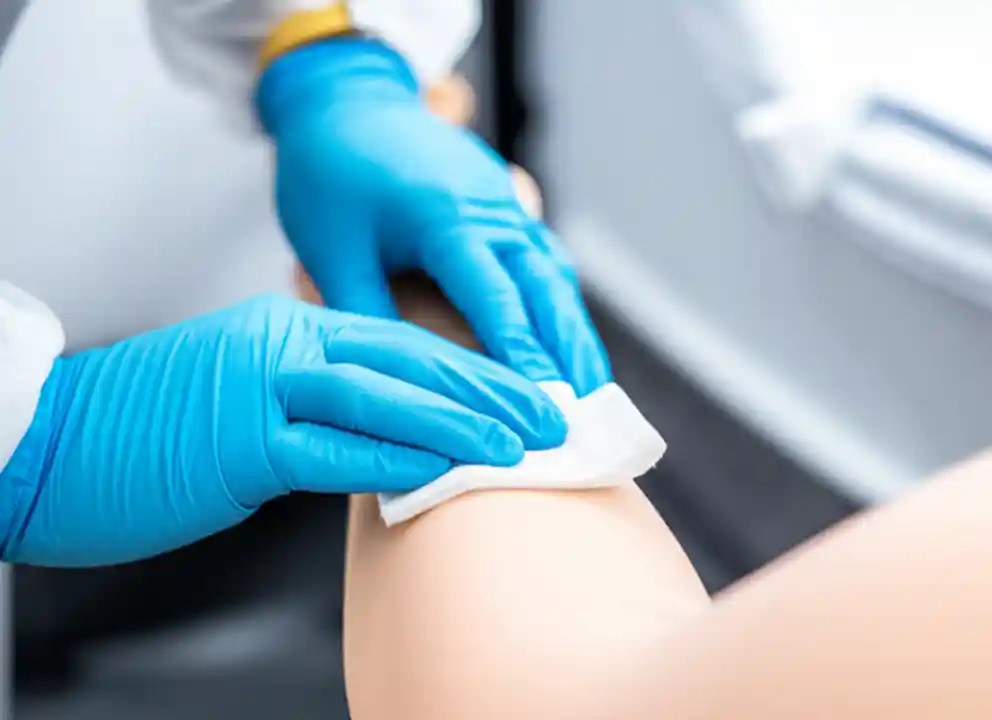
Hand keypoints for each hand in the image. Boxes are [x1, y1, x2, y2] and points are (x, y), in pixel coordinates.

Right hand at [0, 295, 565, 566]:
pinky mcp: (238, 443)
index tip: (525, 392)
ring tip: (520, 446)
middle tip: (551, 418)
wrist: (46, 440)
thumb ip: (309, 400)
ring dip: (458, 423)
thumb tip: (379, 433)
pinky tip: (444, 474)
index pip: (401, 343)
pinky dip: (393, 462)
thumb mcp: (238, 391)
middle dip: (488, 390)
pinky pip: (334, 451)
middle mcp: (280, 348)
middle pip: (408, 362)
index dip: (470, 369)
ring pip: (382, 398)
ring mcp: (259, 390)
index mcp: (285, 331)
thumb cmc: (145, 425)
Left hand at [258, 38, 610, 395]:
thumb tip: (392, 382)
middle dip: (571, 352)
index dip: (524, 356)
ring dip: (574, 331)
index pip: (496, 299)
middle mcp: (489, 211)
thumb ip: (363, 314)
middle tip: (593, 411)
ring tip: (594, 387)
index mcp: (446, 219)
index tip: (548, 401)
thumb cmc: (330, 173)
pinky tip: (569, 339)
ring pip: (554, 276)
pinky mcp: (505, 205)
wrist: (345, 101)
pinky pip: (545, 258)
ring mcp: (504, 205)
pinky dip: (560, 302)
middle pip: (546, 290)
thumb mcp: (330, 250)